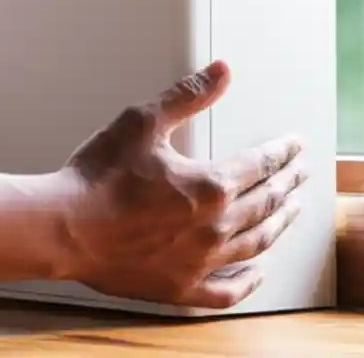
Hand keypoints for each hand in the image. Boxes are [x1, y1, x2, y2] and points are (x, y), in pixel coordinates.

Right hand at [58, 61, 305, 308]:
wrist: (62, 227)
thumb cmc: (97, 178)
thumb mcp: (143, 122)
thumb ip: (187, 95)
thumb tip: (222, 71)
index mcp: (211, 186)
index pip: (262, 165)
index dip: (282, 154)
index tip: (295, 148)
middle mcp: (215, 227)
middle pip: (267, 203)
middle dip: (287, 185)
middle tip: (301, 176)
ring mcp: (200, 262)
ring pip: (256, 244)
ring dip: (278, 226)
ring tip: (291, 214)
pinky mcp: (179, 287)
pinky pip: (225, 291)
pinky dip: (247, 282)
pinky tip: (257, 274)